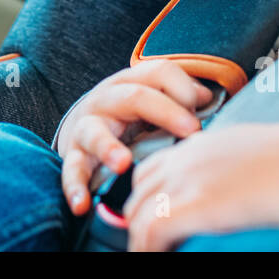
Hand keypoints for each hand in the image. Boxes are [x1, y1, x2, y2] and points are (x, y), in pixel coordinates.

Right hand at [57, 59, 213, 215]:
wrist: (83, 125)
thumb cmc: (129, 114)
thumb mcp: (153, 99)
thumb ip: (180, 96)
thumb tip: (207, 98)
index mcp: (130, 83)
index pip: (158, 73)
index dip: (183, 87)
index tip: (203, 108)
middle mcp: (106, 100)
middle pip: (134, 97)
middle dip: (165, 111)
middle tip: (191, 129)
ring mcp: (86, 127)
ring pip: (95, 132)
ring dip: (108, 147)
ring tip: (123, 163)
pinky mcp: (73, 156)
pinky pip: (71, 171)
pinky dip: (75, 188)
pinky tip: (82, 204)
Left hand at [121, 122, 278, 250]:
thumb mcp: (245, 154)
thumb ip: (222, 167)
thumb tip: (221, 193)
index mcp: (196, 146)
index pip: (148, 174)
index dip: (145, 204)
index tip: (152, 226)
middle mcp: (184, 159)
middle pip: (137, 197)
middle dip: (139, 226)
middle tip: (152, 249)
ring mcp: (188, 180)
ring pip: (139, 216)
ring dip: (142, 243)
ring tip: (155, 257)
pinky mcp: (198, 204)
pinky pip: (153, 231)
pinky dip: (149, 249)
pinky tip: (162, 258)